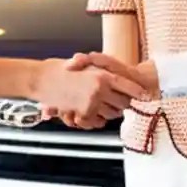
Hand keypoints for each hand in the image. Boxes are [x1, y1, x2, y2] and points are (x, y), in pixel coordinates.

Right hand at [31, 56, 145, 128]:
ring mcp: (92, 102)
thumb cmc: (58, 69)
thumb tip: (114, 79)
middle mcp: (100, 88)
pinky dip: (99, 121)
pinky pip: (98, 121)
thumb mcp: (84, 64)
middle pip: (124, 102)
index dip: (138, 92)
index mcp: (102, 74)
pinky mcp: (83, 113)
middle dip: (125, 103)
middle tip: (125, 103)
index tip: (145, 96)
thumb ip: (100, 71)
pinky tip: (96, 116)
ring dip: (112, 112)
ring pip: (112, 113)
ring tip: (108, 108)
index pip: (128, 86)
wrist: (40, 79)